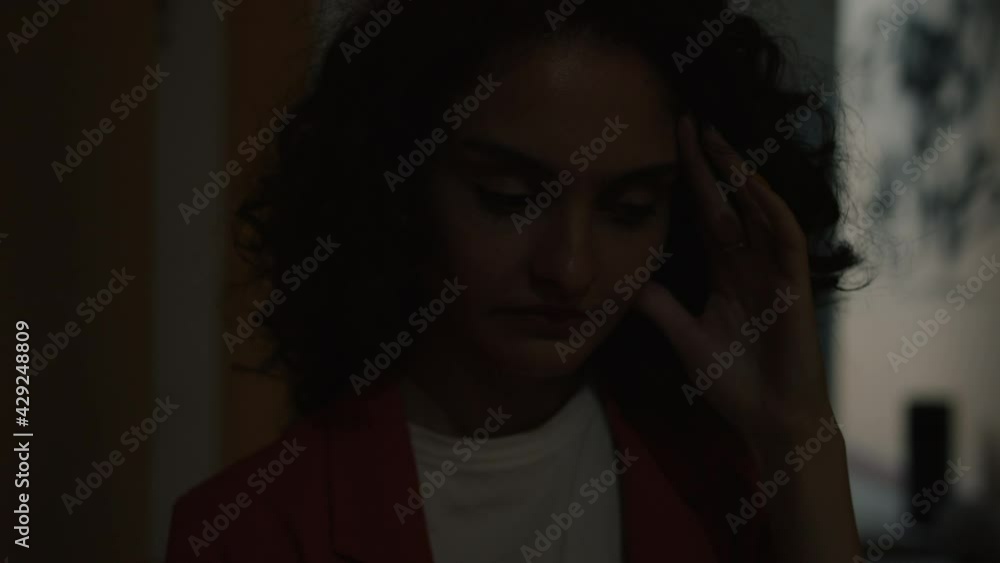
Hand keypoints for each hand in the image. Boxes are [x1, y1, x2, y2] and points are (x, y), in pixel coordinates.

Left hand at [636, 115, 834, 453]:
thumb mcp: (686, 336)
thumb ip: (661, 307)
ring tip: (714, 138)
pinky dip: (768, 208)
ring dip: (738, 172)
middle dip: (709, 163)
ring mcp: (773, 270)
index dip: (689, 182)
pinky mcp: (793, 284)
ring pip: (758, 208)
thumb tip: (626, 281)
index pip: (705, 215)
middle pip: (728, 202)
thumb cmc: (735, 382)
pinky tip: (748, 182)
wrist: (770, 421)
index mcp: (726, 272)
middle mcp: (750, 263)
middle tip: (687, 120)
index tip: (667, 146)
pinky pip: (783, 236)